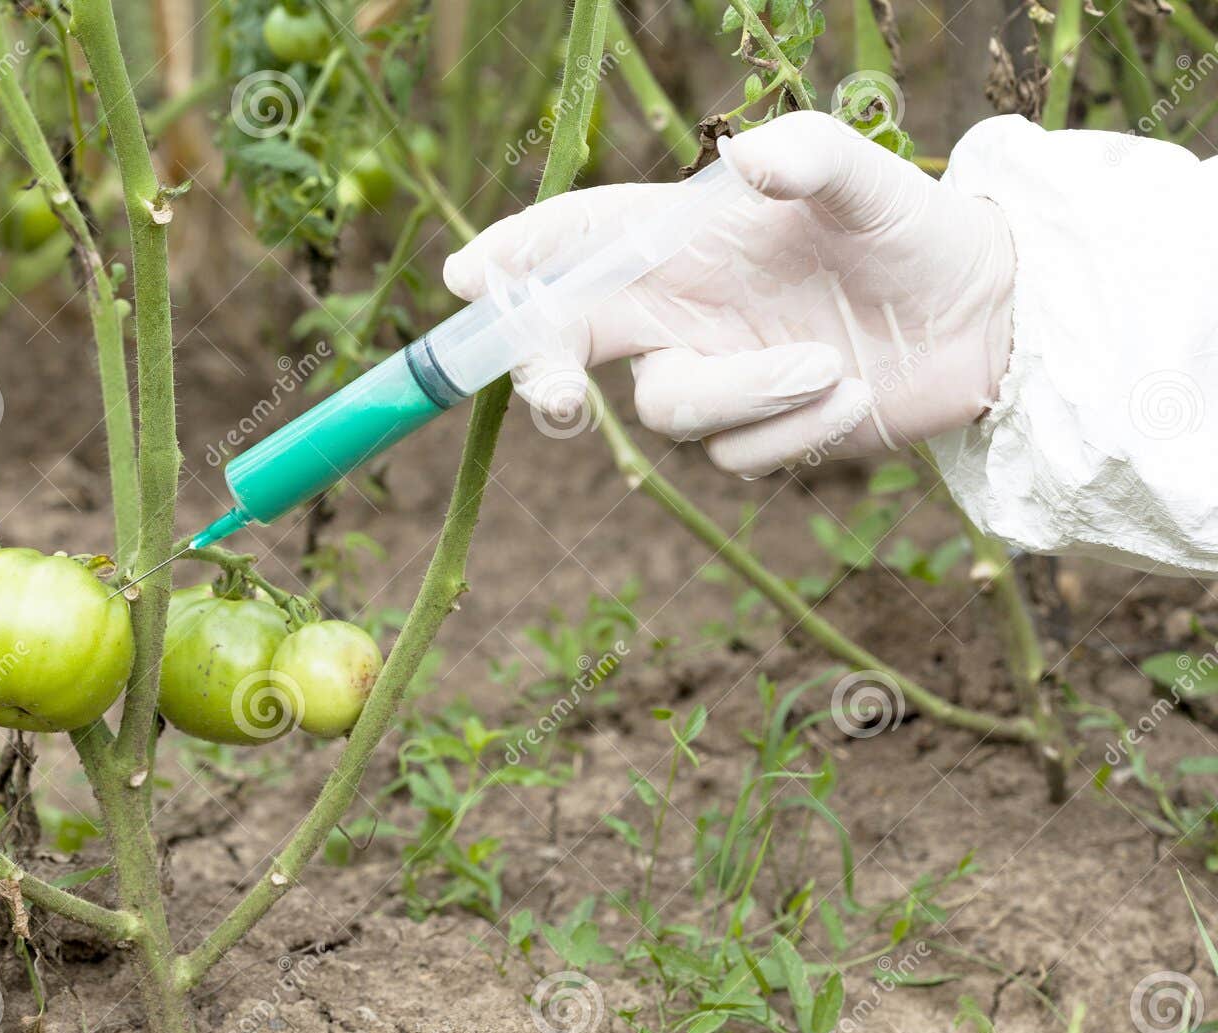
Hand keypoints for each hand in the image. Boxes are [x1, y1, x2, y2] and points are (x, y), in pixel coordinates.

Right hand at [443, 111, 1016, 476]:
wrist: (983, 320)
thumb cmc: (914, 230)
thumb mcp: (870, 181)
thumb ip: (811, 154)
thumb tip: (750, 156)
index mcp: (682, 241)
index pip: (576, 244)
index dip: (516, 259)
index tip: (469, 279)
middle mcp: (678, 310)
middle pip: (570, 343)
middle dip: (543, 372)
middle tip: (552, 398)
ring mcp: (711, 374)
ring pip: (667, 409)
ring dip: (747, 394)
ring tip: (833, 366)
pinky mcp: (752, 434)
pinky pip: (736, 456)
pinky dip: (797, 427)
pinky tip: (856, 393)